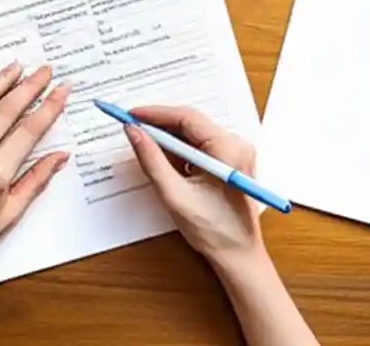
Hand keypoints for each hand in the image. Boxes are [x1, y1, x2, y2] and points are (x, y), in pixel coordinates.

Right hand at [124, 106, 263, 269]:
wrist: (238, 255)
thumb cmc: (214, 231)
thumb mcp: (175, 195)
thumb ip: (151, 160)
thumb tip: (133, 132)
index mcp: (228, 149)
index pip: (187, 118)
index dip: (155, 114)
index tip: (130, 115)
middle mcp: (236, 145)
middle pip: (191, 123)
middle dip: (160, 125)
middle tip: (132, 128)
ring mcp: (236, 153)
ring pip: (194, 134)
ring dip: (169, 139)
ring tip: (145, 145)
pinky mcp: (231, 162)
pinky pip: (201, 146)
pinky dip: (181, 151)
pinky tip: (165, 161)